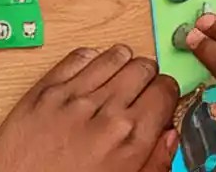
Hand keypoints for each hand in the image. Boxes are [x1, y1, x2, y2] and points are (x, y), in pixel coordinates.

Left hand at [0, 46, 179, 171]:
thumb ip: (154, 163)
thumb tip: (169, 135)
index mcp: (130, 139)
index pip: (166, 89)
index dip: (165, 95)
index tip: (158, 102)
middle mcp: (106, 112)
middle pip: (145, 66)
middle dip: (146, 79)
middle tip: (136, 94)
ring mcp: (74, 97)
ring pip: (116, 54)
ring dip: (121, 65)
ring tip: (114, 83)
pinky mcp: (46, 90)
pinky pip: (80, 55)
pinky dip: (90, 60)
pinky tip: (88, 79)